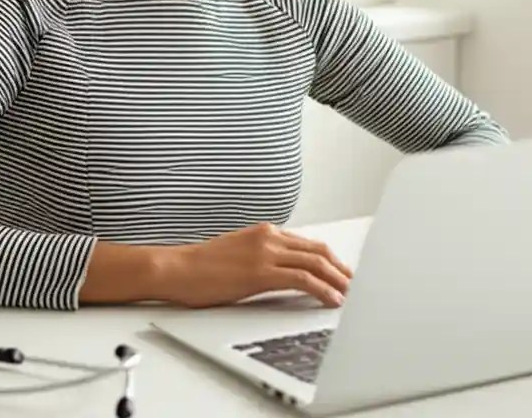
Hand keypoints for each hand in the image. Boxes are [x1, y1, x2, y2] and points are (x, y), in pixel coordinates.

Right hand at [162, 223, 353, 307]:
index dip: (331, 260)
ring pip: (316, 263)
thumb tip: (282, 272)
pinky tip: (332, 300)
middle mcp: (269, 237)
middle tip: (356, 285)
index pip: (308, 244)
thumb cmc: (200, 267)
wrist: (176, 268)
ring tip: (351, 295)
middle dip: (341, 269)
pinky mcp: (261, 271)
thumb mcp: (237, 254)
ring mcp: (266, 252)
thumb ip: (261, 257)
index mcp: (265, 231)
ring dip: (338, 280)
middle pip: (319, 251)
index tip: (343, 273)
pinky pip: (303, 279)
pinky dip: (323, 289)